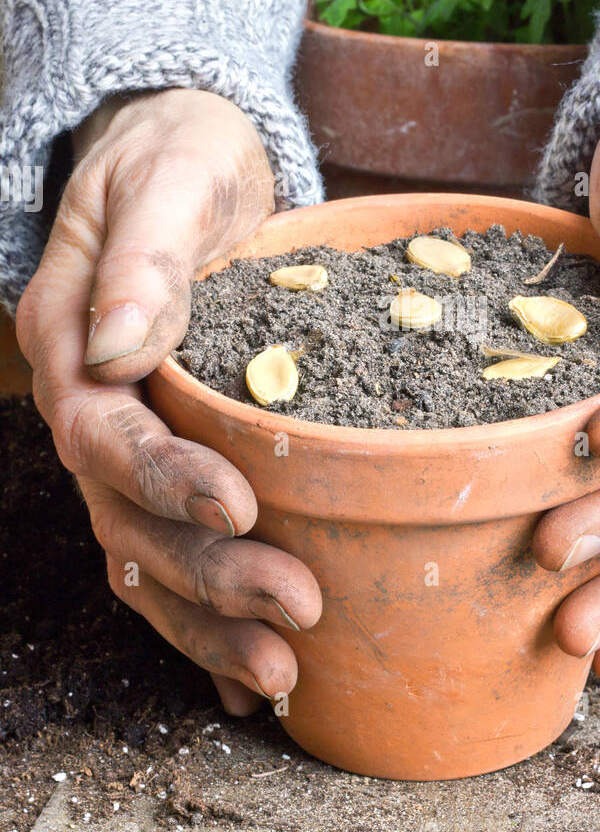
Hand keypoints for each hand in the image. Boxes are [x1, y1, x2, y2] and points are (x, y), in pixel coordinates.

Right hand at [16, 89, 320, 715]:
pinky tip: (249, 677)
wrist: (188, 160)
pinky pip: (172, 551)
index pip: (105, 433)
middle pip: (127, 518)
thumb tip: (119, 341)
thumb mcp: (170, 176)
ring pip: (145, 555)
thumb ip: (145, 256)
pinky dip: (205, 620)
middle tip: (296, 616)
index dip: (165, 478)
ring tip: (283, 675)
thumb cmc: (180, 154)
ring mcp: (126, 442)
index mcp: (71, 342)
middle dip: (209, 576)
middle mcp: (90, 407)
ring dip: (207, 624)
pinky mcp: (168, 459)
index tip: (242, 505)